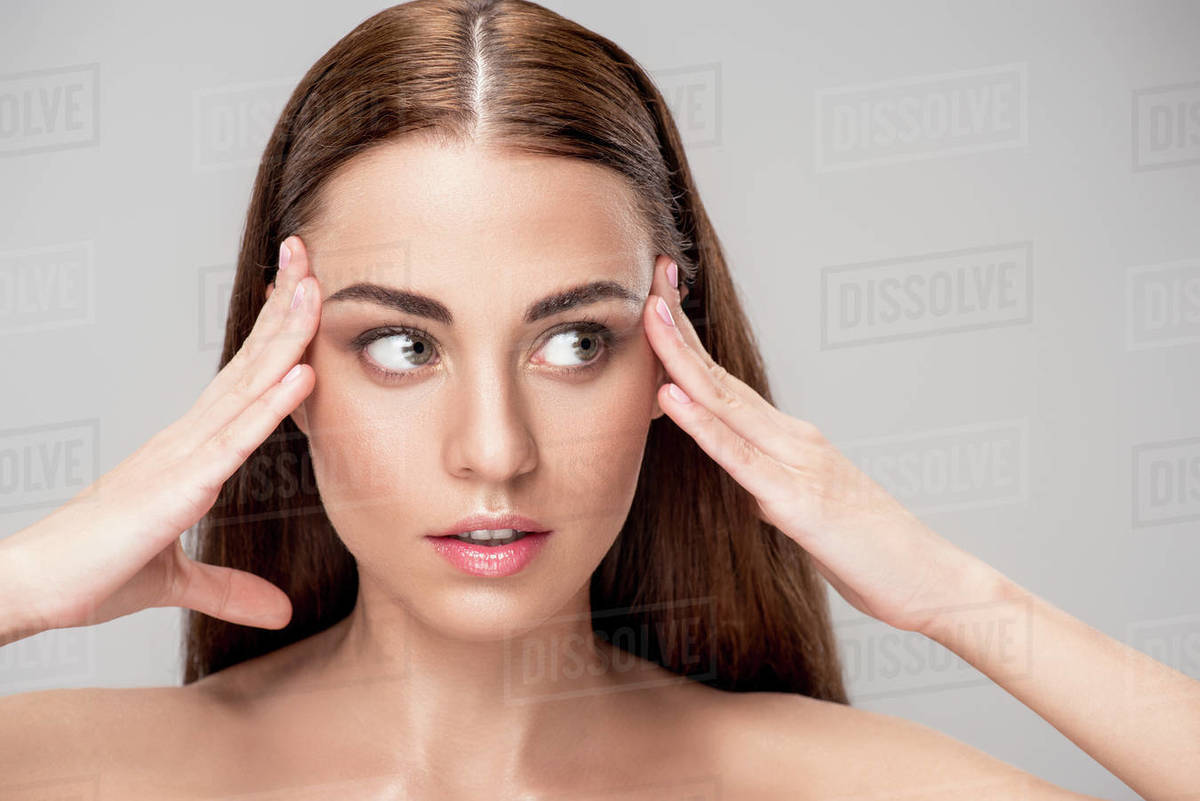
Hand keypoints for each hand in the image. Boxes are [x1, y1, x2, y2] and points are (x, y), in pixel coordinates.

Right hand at [0, 236, 319, 643]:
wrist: (35, 589)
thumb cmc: (93, 571)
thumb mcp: (177, 582)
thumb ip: (229, 589)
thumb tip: (280, 611)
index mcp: (188, 450)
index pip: (240, 381)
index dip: (272, 338)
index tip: (298, 295)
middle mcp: (186, 439)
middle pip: (247, 365)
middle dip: (282, 312)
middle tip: (312, 261)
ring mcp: (181, 456)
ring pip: (245, 386)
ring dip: (285, 339)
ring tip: (315, 292)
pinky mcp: (177, 486)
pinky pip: (233, 438)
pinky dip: (271, 405)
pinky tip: (302, 372)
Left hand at [642, 255, 987, 633]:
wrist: (930, 580)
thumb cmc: (873, 552)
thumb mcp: (807, 515)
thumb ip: (774, 492)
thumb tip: (748, 489)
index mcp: (792, 441)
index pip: (728, 385)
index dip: (691, 345)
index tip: (661, 307)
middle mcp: (793, 439)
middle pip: (722, 379)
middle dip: (681, 331)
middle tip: (649, 285)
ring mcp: (796, 464)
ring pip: (725, 403)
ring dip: (682, 359)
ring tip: (651, 318)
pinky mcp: (795, 500)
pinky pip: (738, 457)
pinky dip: (702, 424)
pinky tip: (672, 397)